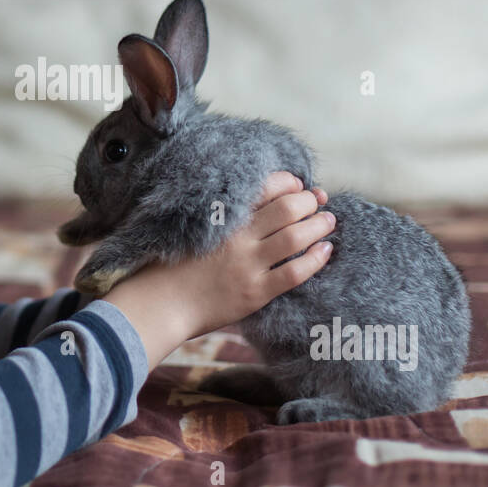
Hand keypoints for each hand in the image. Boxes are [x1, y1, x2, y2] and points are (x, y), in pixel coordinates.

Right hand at [134, 172, 334, 340]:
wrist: (158, 304)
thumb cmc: (168, 266)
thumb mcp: (190, 229)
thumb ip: (220, 218)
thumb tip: (251, 207)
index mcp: (222, 216)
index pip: (265, 187)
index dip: (289, 182)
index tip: (298, 185)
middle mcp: (238, 237)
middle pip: (288, 208)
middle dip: (309, 201)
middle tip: (319, 201)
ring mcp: (248, 265)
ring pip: (296, 237)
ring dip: (319, 225)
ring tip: (329, 221)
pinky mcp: (256, 292)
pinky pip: (296, 273)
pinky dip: (316, 259)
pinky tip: (326, 251)